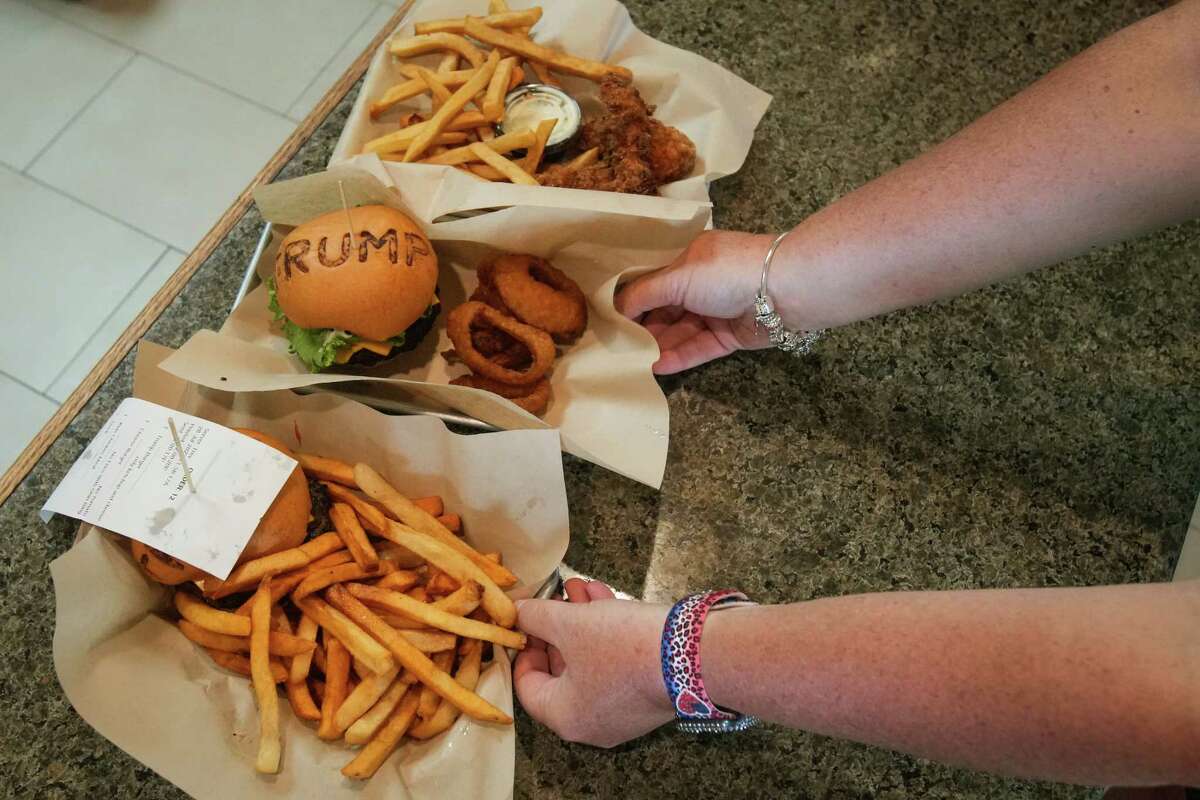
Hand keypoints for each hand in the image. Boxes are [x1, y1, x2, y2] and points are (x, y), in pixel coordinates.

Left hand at [513, 578, 673, 746]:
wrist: (694, 655)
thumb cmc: (620, 646)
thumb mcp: (570, 624)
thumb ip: (536, 617)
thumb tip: (517, 612)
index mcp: (565, 717)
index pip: (527, 686)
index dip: (523, 647)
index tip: (528, 620)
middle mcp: (591, 724)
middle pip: (560, 671)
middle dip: (558, 626)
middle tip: (557, 595)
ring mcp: (622, 713)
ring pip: (589, 662)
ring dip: (583, 622)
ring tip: (582, 586)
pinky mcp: (646, 696)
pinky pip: (614, 665)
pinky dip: (607, 634)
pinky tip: (605, 597)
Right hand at [615, 230, 775, 373]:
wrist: (784, 291)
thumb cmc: (726, 273)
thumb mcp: (679, 277)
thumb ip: (644, 294)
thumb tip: (614, 308)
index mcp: (691, 259)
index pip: (653, 282)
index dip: (631, 300)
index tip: (606, 319)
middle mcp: (703, 284)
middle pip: (665, 309)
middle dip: (641, 327)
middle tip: (614, 348)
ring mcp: (717, 311)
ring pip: (681, 331)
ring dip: (657, 346)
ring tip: (630, 362)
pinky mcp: (730, 336)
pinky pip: (699, 348)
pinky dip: (679, 357)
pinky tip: (656, 367)